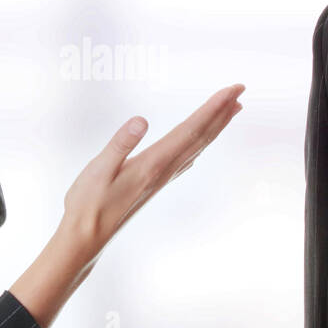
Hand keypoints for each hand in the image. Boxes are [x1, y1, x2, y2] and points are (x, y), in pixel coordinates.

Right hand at [59, 84, 244, 262]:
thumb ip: (119, 144)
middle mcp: (163, 171)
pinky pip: (186, 158)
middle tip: (240, 89)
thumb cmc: (88, 204)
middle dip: (222, 111)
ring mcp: (161, 179)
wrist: (87, 238)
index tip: (232, 90)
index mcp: (153, 164)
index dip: (212, 108)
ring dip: (216, 126)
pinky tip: (201, 142)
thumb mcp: (98, 170)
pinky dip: (200, 143)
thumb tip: (141, 120)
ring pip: (197, 147)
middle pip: (200, 137)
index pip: (189, 130)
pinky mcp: (154, 183)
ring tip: (232, 109)